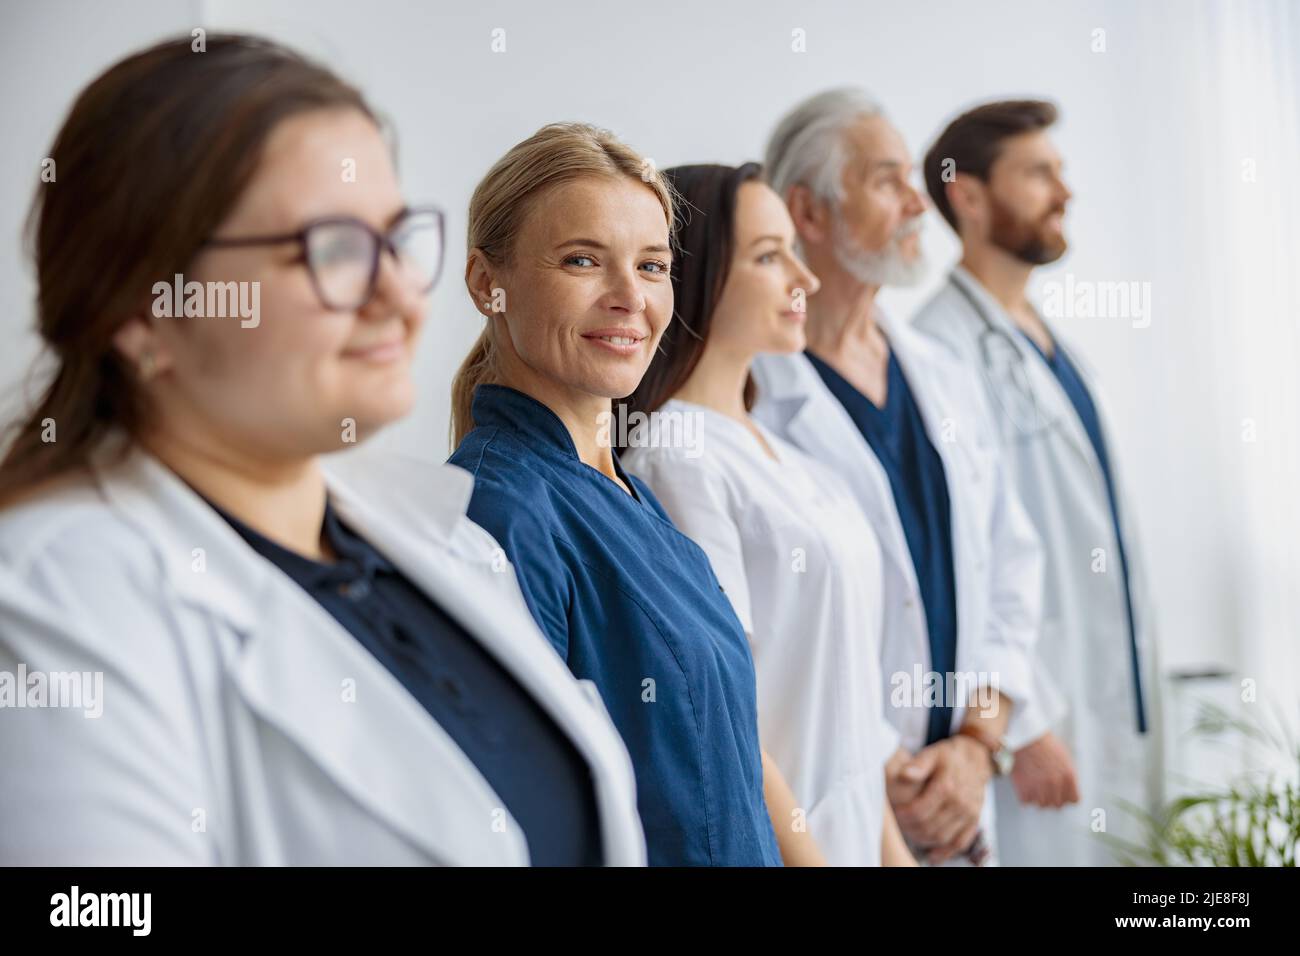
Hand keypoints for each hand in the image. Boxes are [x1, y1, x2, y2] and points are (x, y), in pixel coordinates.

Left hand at [890, 736, 990, 863]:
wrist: (976, 757)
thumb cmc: (949, 755)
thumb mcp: (932, 753)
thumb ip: (918, 764)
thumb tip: (904, 774)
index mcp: (946, 786)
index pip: (920, 811)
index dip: (904, 816)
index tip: (895, 813)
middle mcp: (960, 803)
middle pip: (929, 827)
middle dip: (911, 829)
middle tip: (900, 826)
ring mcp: (968, 814)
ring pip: (942, 837)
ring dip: (924, 840)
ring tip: (911, 835)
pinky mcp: (974, 820)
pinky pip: (960, 842)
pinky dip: (946, 852)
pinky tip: (932, 855)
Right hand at [1010, 732, 1079, 807]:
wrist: (1024, 737)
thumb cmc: (1045, 746)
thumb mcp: (1064, 759)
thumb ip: (1068, 778)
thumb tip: (1068, 795)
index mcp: (1068, 776)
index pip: (1073, 800)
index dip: (1066, 796)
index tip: (1059, 791)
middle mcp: (1055, 784)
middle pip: (1057, 805)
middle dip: (1051, 797)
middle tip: (1044, 788)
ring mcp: (1039, 787)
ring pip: (1041, 805)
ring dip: (1037, 797)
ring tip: (1033, 785)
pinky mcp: (1023, 788)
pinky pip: (1025, 802)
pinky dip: (1023, 795)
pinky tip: (1024, 783)